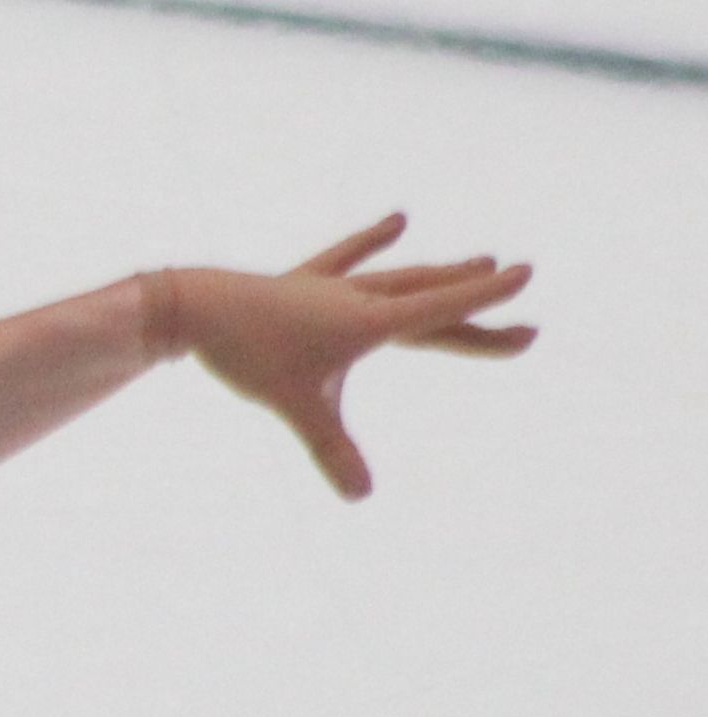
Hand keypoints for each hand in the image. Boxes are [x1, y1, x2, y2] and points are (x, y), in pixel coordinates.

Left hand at [148, 213, 536, 500]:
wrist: (191, 306)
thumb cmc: (245, 352)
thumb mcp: (294, 405)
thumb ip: (331, 449)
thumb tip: (360, 496)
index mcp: (366, 322)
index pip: (439, 309)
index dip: (485, 296)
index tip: (527, 274)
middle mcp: (356, 297)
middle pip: (429, 300)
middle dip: (476, 306)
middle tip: (523, 312)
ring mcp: (328, 285)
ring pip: (397, 275)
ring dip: (439, 272)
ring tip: (478, 258)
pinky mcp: (300, 280)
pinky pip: (344, 259)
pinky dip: (371, 242)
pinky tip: (397, 220)